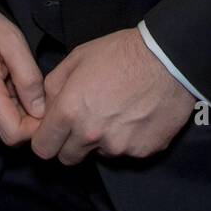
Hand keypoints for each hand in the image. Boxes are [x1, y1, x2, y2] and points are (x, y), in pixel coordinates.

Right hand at [0, 0, 45, 144]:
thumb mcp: (13, 40)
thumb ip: (29, 77)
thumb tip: (40, 110)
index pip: (13, 135)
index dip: (35, 125)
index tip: (43, 105)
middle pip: (4, 136)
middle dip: (23, 120)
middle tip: (31, 91)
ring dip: (10, 115)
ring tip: (13, 84)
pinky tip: (0, 86)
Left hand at [31, 28, 195, 165]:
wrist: (166, 59)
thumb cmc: (119, 53)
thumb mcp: (76, 58)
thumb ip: (53, 87)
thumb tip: (47, 109)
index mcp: (70, 111)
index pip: (43, 149)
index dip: (46, 141)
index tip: (53, 132)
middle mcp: (91, 135)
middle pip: (69, 158)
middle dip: (71, 143)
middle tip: (85, 120)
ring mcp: (118, 147)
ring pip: (99, 154)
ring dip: (101, 140)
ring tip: (116, 111)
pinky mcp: (142, 151)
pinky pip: (126, 151)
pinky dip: (127, 139)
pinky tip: (135, 116)